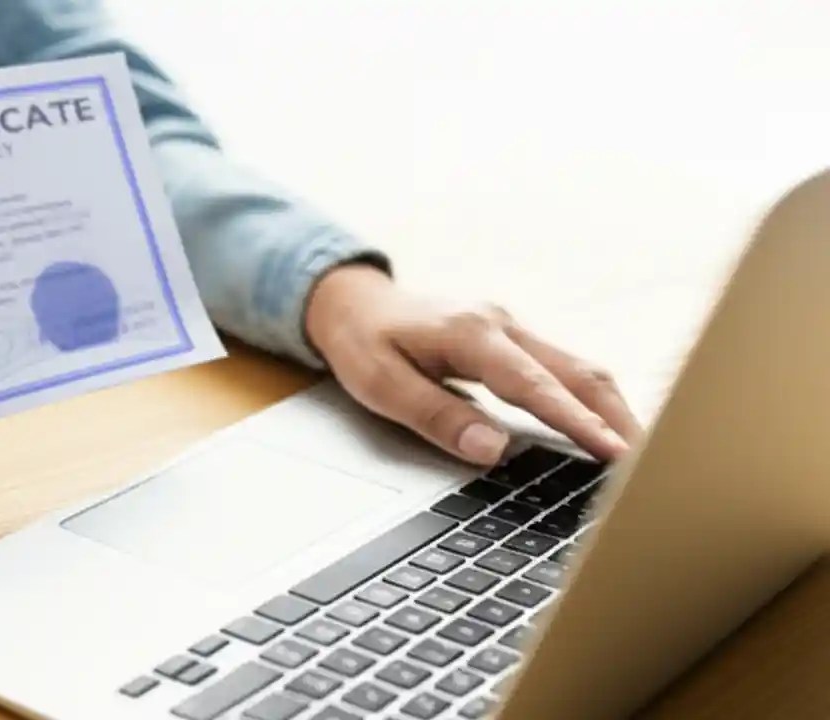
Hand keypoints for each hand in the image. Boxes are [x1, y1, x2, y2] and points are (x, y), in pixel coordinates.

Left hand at [306, 264, 639, 465]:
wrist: (355, 302)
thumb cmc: (363, 343)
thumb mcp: (381, 385)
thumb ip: (437, 416)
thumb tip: (493, 451)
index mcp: (470, 334)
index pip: (535, 385)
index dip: (577, 422)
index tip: (616, 454)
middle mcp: (503, 325)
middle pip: (579, 372)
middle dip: (618, 420)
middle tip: (653, 468)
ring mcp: (513, 329)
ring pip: (581, 369)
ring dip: (612, 411)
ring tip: (642, 459)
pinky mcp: (516, 340)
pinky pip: (566, 370)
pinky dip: (592, 402)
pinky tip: (606, 431)